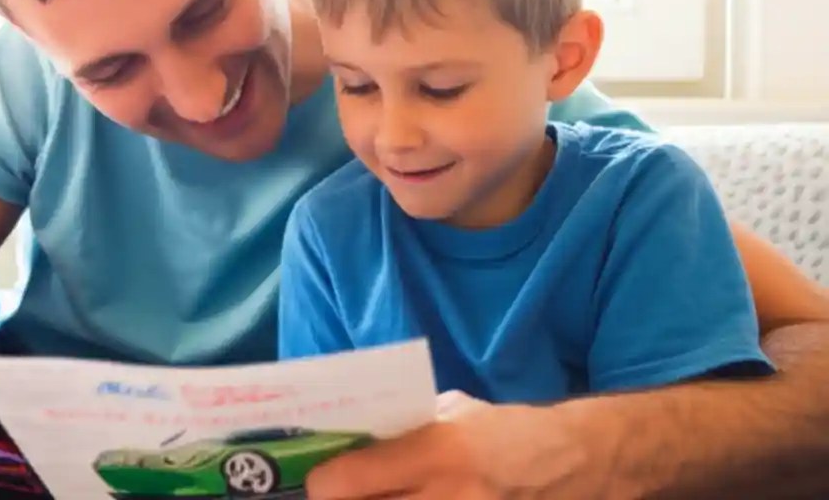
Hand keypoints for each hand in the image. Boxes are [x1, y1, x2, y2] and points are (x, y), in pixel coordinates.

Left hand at [304, 391, 596, 499]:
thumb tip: (353, 443)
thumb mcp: (455, 413)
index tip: (321, 482)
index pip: (342, 482)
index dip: (322, 485)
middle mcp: (447, 498)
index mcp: (434, 452)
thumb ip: (405, 430)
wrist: (582, 464)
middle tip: (346, 498)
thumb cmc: (511, 433)